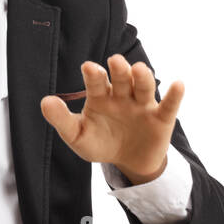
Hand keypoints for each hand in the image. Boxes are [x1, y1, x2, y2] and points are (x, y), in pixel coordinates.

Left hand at [40, 54, 184, 184]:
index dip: (93, 75)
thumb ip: (61, 120)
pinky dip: (174, 95)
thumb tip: (45, 101)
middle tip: (114, 61)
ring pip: (143, 87)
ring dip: (142, 77)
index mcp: (100, 96)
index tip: (89, 68)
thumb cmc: (101, 143)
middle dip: (118, 70)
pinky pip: (169, 105)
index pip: (96, 82)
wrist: (128, 162)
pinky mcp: (161, 118)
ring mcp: (142, 105)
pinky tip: (178, 84)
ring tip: (139, 70)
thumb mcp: (78, 136)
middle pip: (121, 78)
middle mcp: (122, 95)